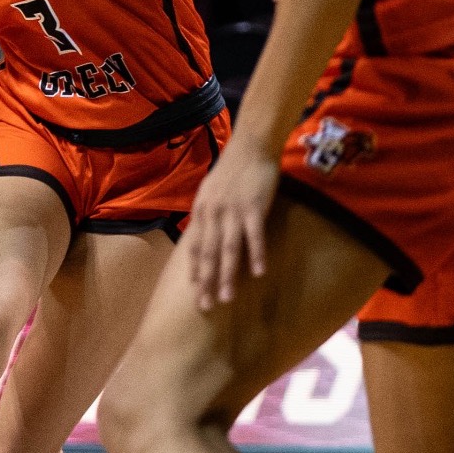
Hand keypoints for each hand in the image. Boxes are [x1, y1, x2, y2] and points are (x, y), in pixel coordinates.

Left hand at [184, 139, 279, 309]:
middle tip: (205, 307)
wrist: (251, 145)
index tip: (194, 290)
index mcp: (201, 211)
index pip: (195, 247)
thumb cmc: (233, 169)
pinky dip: (256, 254)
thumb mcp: (211, 192)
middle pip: (207, 254)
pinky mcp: (253, 206)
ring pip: (227, 249)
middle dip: (206, 282)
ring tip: (227, 298)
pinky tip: (258, 273)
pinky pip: (254, 235)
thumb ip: (207, 214)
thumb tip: (204, 234)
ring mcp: (232, 211)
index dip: (195, 270)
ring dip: (227, 276)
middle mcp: (212, 214)